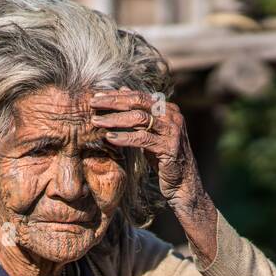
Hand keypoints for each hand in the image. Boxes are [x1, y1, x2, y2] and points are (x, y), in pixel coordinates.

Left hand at [90, 88, 216, 259]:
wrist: (183, 185)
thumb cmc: (164, 160)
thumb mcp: (150, 134)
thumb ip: (139, 114)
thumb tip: (123, 90)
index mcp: (168, 109)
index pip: (139, 96)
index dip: (117, 95)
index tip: (96, 96)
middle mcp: (173, 116)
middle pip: (139, 102)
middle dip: (113, 102)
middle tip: (92, 103)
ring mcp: (173, 131)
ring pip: (139, 118)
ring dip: (114, 119)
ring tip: (96, 122)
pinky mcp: (169, 147)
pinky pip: (142, 139)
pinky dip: (124, 137)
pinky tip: (109, 138)